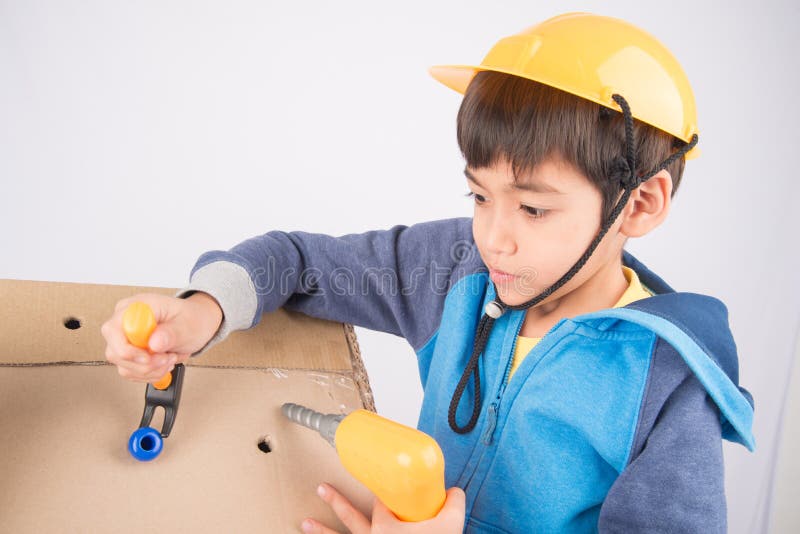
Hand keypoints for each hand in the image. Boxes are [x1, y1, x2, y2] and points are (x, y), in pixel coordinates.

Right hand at [101, 292, 222, 382]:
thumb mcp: (188, 324)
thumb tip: (154, 342)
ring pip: (124, 366)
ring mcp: (125, 338)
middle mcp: (125, 321)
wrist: (196, 323)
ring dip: (151, 370)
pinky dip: (150, 373)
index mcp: (136, 306)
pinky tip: (163, 364)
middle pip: (116, 352)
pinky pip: (131, 372)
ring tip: (170, 359)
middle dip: (145, 364)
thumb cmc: (191, 318)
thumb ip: (171, 333)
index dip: (128, 349)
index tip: (149, 358)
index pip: (113, 329)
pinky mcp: (129, 353)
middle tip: (167, 359)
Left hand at [301, 483, 464, 533]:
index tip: (374, 481)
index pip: (379, 502)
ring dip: (320, 533)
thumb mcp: (451, 525)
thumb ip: (453, 503)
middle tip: (320, 488)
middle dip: (336, 502)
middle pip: (351, 517)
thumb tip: (454, 491)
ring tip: (304, 523)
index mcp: (387, 526)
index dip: (380, 493)